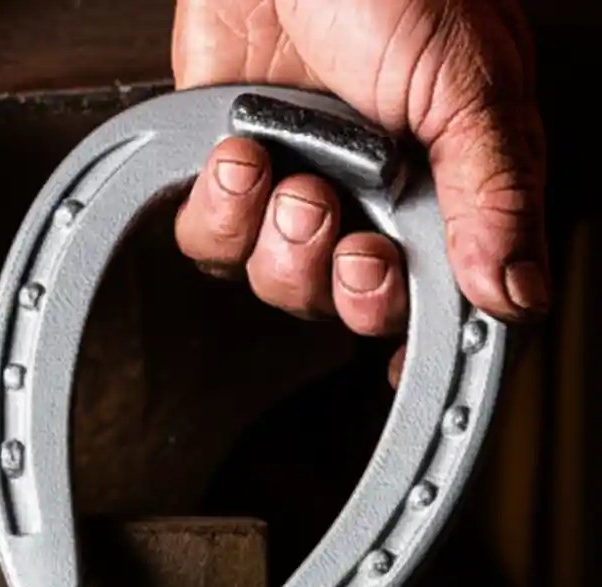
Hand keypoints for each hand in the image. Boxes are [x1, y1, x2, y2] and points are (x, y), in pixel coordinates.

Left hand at [171, 0, 545, 385]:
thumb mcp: (471, 85)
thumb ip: (493, 192)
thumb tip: (514, 293)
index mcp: (443, 188)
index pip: (434, 297)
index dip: (415, 341)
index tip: (401, 365)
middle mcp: (366, 197)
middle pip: (345, 306)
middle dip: (344, 288)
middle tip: (349, 241)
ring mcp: (294, 184)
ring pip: (273, 280)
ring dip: (278, 244)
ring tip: (287, 174)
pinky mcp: (228, 169)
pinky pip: (209, 237)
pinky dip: (220, 211)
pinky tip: (241, 156)